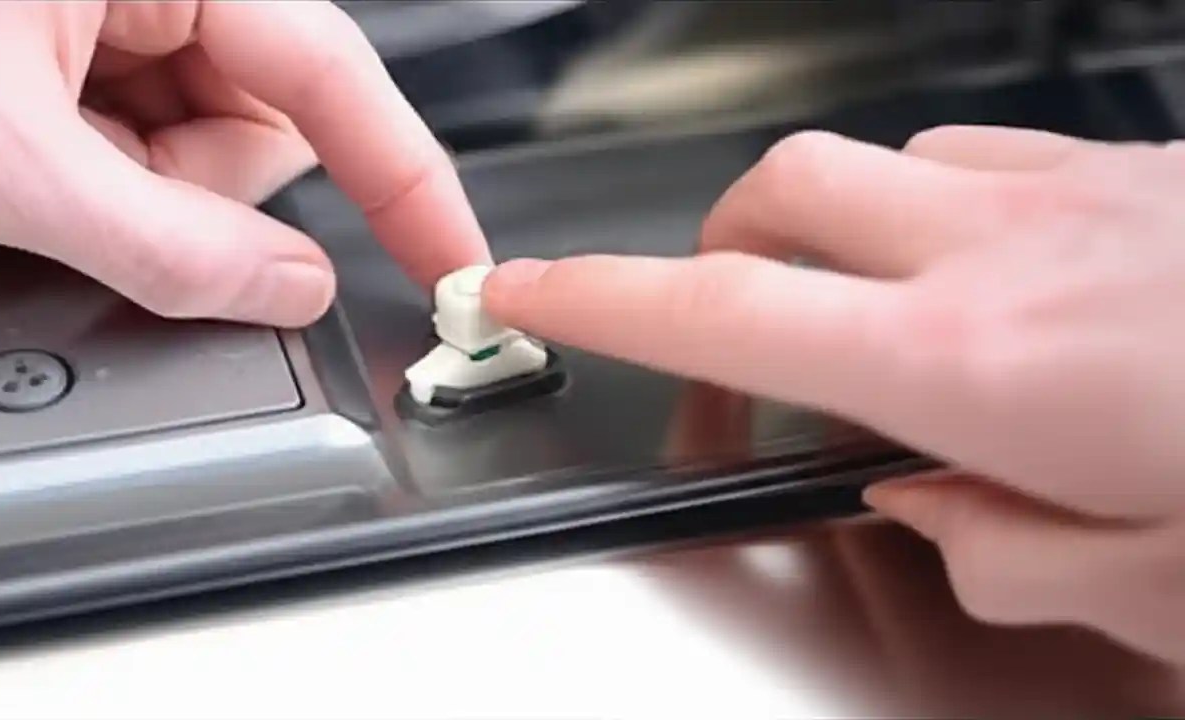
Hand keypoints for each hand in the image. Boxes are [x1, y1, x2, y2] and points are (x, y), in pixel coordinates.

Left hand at [0, 1, 488, 326]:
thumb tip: (290, 287)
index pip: (339, 79)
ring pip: (208, 140)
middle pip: (266, 120)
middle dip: (201, 188)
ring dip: (142, 186)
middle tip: (94, 195)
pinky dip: (104, 175)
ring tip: (31, 162)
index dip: (412, 183)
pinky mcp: (84, 42)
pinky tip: (27, 151)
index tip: (460, 261)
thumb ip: (166, 241)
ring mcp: (122, 7)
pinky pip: (149, 136)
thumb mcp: (1, 156)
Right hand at [483, 125, 1184, 662]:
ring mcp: (1085, 189)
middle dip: (713, 249)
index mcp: (978, 369)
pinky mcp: (1149, 167)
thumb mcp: (1153, 597)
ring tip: (873, 314)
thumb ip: (1005, 557)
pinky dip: (949, 203)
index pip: (721, 316)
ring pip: (891, 163)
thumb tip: (923, 502)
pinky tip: (993, 270)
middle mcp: (1015, 251)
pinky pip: (996, 151)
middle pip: (783, 191)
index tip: (524, 287)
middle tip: (722, 323)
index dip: (596, 300)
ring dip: (843, 232)